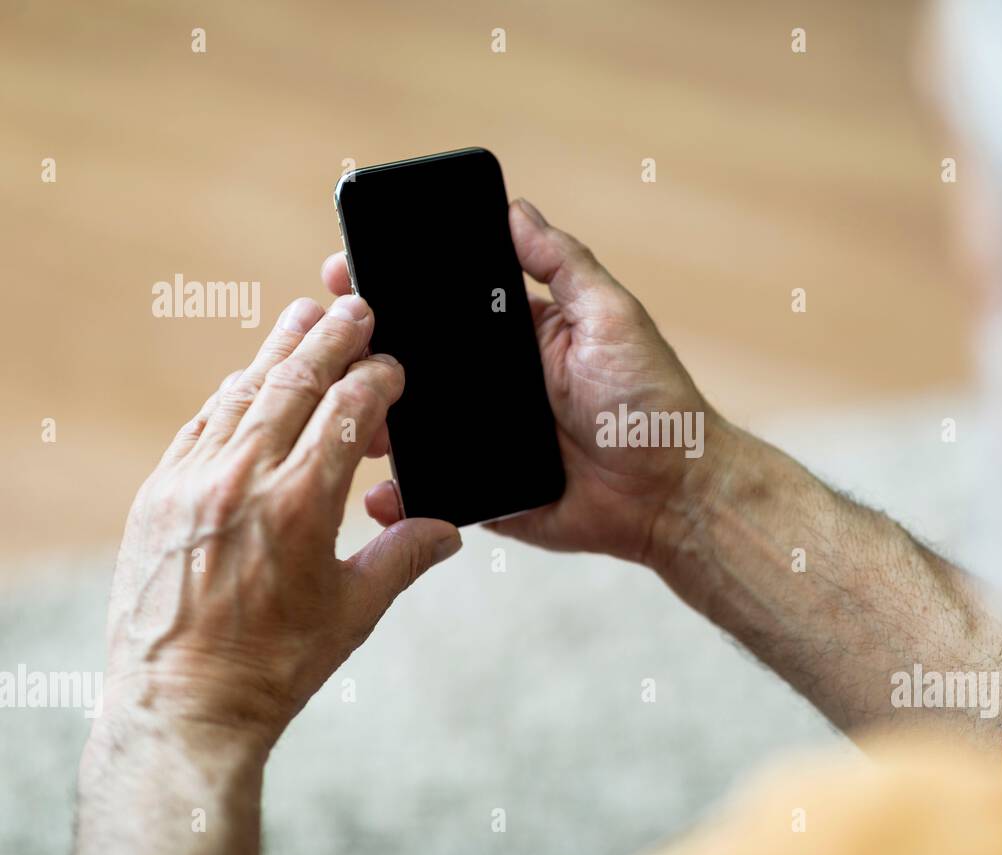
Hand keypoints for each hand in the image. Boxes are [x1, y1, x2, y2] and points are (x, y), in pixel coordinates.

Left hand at [92, 295, 461, 754]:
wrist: (181, 703)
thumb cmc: (275, 665)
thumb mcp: (353, 611)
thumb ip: (404, 557)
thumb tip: (448, 529)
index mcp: (300, 505)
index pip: (345, 410)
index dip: (375, 378)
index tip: (393, 366)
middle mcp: (243, 478)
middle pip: (293, 381)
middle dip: (331, 338)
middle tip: (355, 305)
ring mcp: (192, 480)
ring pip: (241, 392)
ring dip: (277, 350)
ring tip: (304, 318)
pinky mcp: (158, 494)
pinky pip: (200, 424)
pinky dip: (231, 395)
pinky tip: (248, 381)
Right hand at [321, 198, 733, 566]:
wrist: (673, 494)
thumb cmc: (653, 401)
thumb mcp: (611, 317)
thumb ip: (562, 265)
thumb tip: (514, 209)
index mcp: (516, 338)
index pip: (443, 306)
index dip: (396, 289)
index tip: (347, 271)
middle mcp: (492, 386)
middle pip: (414, 365)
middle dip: (362, 352)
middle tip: (324, 341)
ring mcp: (484, 440)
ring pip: (410, 427)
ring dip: (370, 420)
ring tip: (338, 411)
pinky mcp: (485, 492)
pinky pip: (434, 489)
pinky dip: (401, 494)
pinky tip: (375, 492)